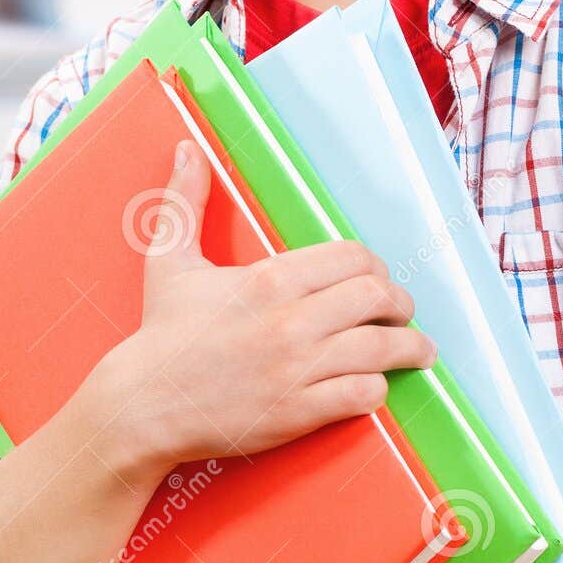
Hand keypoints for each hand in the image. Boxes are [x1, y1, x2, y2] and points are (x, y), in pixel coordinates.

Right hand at [81, 139, 435, 473]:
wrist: (143, 406)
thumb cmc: (161, 333)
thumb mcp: (170, 260)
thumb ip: (184, 202)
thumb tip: (188, 151)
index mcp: (269, 278)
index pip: (353, 258)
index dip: (375, 267)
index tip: (378, 279)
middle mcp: (290, 320)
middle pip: (377, 297)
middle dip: (401, 304)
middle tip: (403, 313)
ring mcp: (297, 368)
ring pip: (380, 348)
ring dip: (408, 348)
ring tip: (419, 352)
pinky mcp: (298, 412)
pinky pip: (362, 394)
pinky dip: (378, 388)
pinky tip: (376, 384)